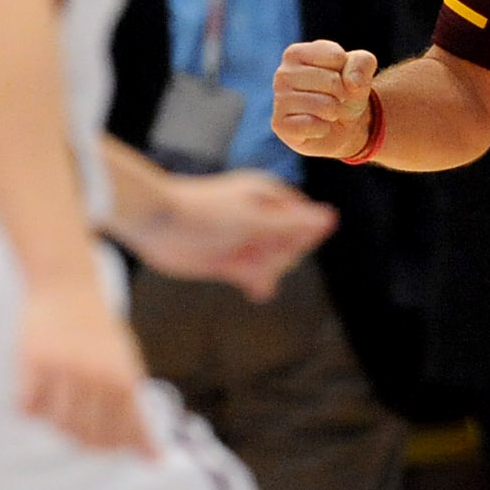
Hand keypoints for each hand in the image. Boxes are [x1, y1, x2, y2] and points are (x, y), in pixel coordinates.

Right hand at [18, 278, 154, 456]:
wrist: (68, 285)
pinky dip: (30, 406)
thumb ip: (133, 402)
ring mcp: (65, 370)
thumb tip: (146, 449)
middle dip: (85, 441)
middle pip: (89, 435)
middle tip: (78, 425)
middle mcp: (96, 376)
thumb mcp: (125, 359)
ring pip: (57, 424)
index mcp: (123, 375)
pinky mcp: (33, 362)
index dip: (127, 448)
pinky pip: (27, 408)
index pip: (126, 429)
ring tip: (58, 401)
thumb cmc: (98, 329)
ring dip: (56, 422)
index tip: (136, 459)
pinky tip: (36, 390)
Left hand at [124, 169, 335, 301]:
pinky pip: (253, 274)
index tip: (280, 243)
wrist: (157, 222)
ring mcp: (244, 239)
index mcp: (271, 197)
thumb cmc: (206, 213)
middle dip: (279, 256)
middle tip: (254, 256)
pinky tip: (258, 292)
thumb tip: (332, 218)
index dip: (300, 237)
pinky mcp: (227, 260)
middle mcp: (260, 218)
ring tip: (249, 275)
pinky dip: (257, 282)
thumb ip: (293, 225)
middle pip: (289, 244)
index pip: (304, 221)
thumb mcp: (254, 221)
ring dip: (268, 270)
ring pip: (272, 261)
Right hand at [272, 40, 378, 158]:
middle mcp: (283, 73)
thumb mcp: (361, 70)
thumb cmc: (346, 91)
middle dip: (344, 94)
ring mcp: (279, 100)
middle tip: (336, 100)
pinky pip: (312, 125)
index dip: (348, 71)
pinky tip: (318, 126)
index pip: (336, 57)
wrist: (341, 125)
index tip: (341, 78)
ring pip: (324, 105)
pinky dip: (323, 128)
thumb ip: (362, 63)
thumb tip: (352, 83)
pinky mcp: (280, 125)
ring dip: (335, 112)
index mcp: (296, 53)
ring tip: (329, 112)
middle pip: (332, 82)